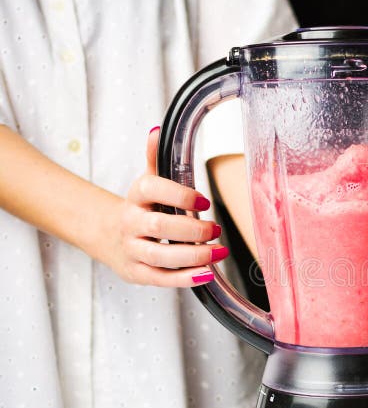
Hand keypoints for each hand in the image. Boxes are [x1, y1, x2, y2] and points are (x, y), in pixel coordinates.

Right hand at [101, 127, 227, 286]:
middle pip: (158, 225)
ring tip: (218, 251)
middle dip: (191, 229)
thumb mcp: (147, 182)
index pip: (151, 188)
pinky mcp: (136, 272)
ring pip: (160, 255)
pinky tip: (207, 273)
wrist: (108, 236)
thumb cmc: (141, 209)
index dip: (179, 193)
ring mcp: (132, 249)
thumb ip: (155, 158)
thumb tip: (158, 130)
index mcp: (135, 196)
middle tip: (215, 229)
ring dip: (193, 255)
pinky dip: (185, 278)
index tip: (204, 200)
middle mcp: (130, 223)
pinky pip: (161, 278)